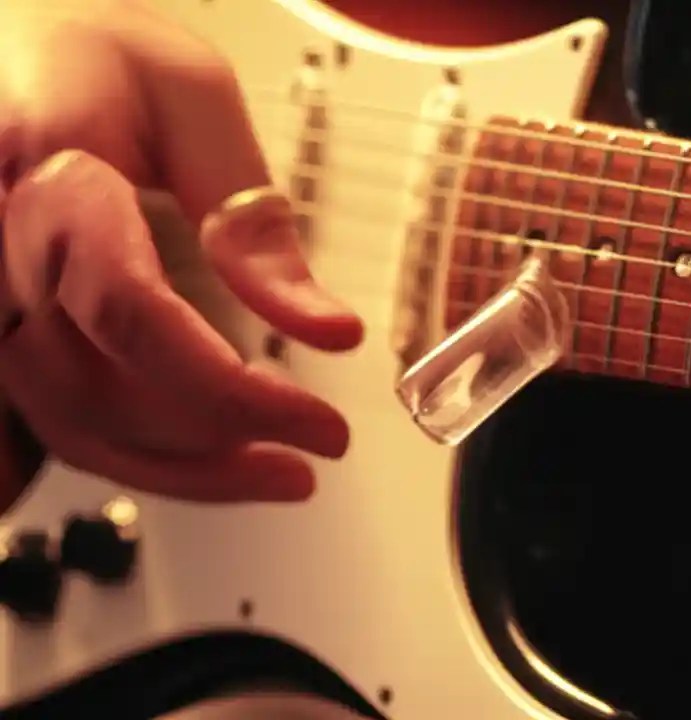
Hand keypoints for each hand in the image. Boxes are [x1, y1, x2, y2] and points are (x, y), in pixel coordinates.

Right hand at [0, 2, 364, 508]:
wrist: (9, 42)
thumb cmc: (94, 57)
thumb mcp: (195, 101)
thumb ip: (253, 219)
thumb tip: (327, 330)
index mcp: (49, 181)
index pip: (132, 315)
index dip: (231, 389)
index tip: (319, 426)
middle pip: (100, 388)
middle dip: (221, 442)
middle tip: (318, 449)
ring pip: (72, 423)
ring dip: (184, 467)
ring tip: (279, 469)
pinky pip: (53, 419)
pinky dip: (135, 455)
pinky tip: (202, 462)